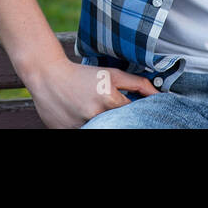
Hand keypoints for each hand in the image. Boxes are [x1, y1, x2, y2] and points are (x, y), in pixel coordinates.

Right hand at [21, 54, 158, 128]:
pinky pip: (85, 132)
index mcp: (109, 99)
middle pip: (118, 123)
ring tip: (89, 108)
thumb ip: (138, 84)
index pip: (133, 112)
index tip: (121, 105)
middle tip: (103, 106)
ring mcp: (81, 126)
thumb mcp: (111, 74)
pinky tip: (79, 115)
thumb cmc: (82, 75)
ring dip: (101, 122)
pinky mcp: (67, 133)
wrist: (47, 76)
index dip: (132, 110)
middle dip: (114, 117)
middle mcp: (96, 114)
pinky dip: (85, 126)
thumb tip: (161, 95)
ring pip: (102, 128)